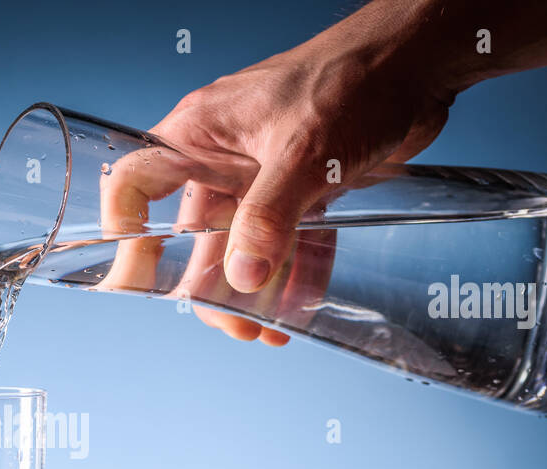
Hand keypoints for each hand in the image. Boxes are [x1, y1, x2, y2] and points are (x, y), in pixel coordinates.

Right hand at [149, 5, 453, 339]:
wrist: (421, 61)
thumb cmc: (354, 78)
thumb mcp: (304, 152)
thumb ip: (269, 217)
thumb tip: (243, 275)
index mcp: (199, 133)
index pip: (136, 183)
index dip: (125, 232)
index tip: (136, 280)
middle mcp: (224, 156)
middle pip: (194, 233)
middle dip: (208, 284)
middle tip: (230, 324)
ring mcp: (263, 173)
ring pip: (243, 244)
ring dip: (252, 290)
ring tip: (263, 329)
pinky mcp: (303, 187)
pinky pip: (288, 241)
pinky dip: (292, 274)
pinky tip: (296, 308)